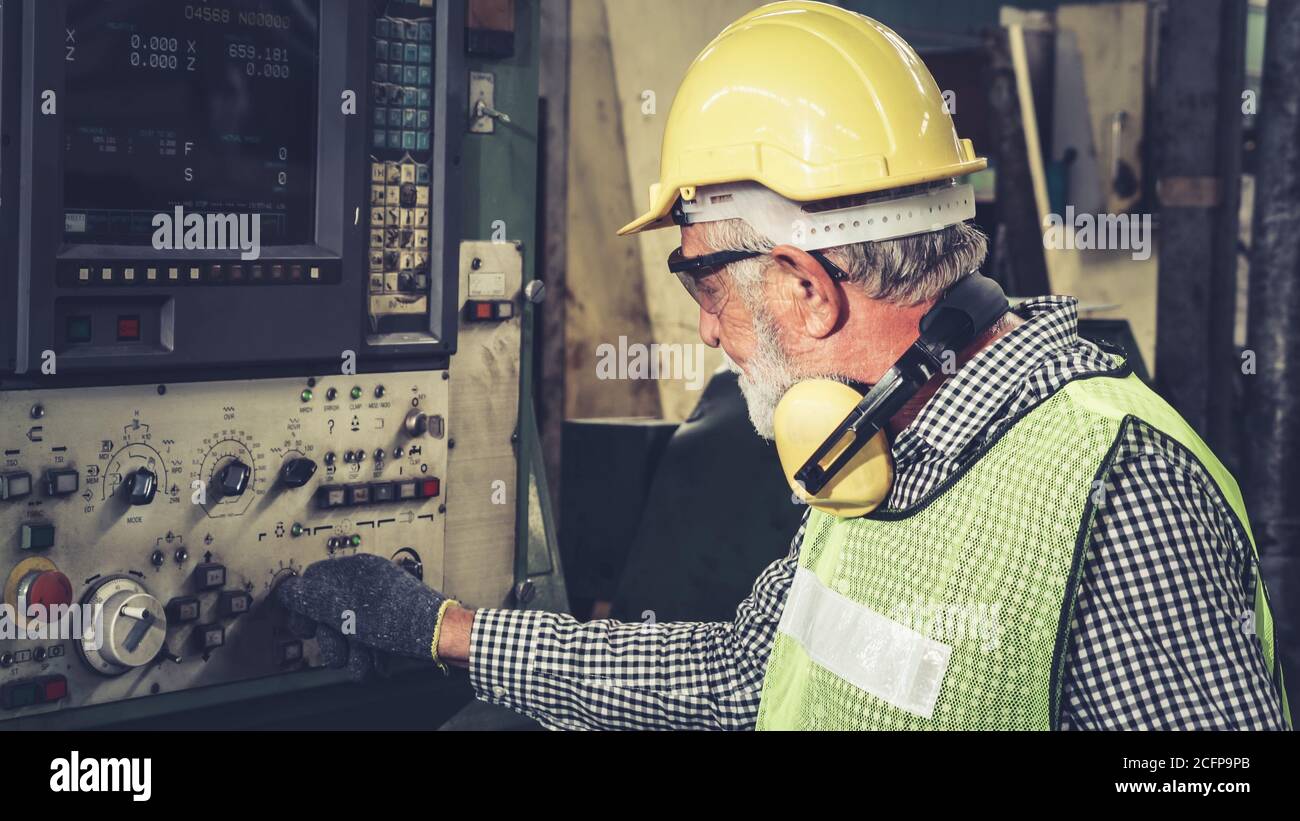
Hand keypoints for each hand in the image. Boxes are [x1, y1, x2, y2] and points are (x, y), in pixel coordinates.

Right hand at [276, 553, 453, 673]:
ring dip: (351, 652)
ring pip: (350, 630)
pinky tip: (376, 663)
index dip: (304, 606)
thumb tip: (286, 589)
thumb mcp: (343, 609)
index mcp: (356, 570)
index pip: (315, 580)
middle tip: (338, 651)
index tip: (303, 627)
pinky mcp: (393, 623)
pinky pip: (369, 638)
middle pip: (331, 610)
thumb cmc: (398, 620)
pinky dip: (368, 654)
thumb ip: (310, 598)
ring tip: (362, 663)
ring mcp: (382, 604)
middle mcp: (369, 583)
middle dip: (331, 637)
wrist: (443, 637)